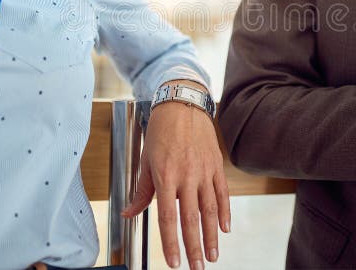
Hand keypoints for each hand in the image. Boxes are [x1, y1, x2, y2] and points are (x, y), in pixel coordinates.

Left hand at [122, 92, 230, 269]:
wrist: (182, 103)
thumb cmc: (161, 130)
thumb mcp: (146, 160)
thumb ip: (141, 191)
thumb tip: (129, 212)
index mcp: (166, 176)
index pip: (169, 218)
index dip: (171, 243)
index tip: (174, 262)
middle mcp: (187, 176)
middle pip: (192, 219)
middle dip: (195, 247)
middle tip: (198, 267)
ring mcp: (204, 171)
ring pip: (210, 210)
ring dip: (212, 236)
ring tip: (213, 254)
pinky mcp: (216, 165)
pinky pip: (223, 193)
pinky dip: (225, 212)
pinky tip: (225, 228)